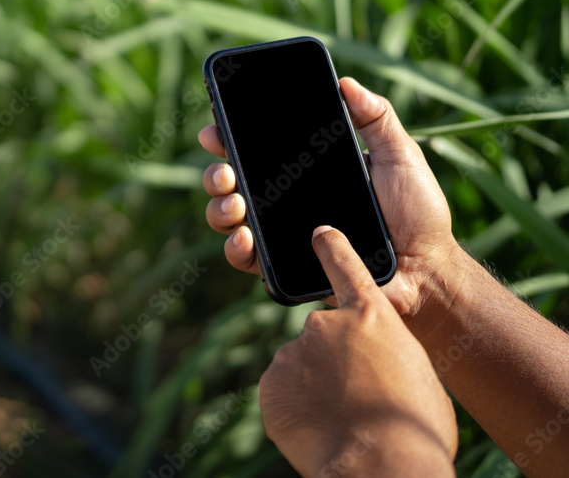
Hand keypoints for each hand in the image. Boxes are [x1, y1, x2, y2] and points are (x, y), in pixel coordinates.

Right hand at [199, 77, 460, 328]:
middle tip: (225, 173)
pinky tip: (244, 239)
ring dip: (219, 209)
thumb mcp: (401, 156)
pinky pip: (246, 260)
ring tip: (236, 204)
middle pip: (232, 184)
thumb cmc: (419, 214)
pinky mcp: (286, 269)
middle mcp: (287, 202)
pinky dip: (235, 249)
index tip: (215, 130)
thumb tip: (344, 83)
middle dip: (215, 175)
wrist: (427, 271)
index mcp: (306, 172)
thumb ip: (377, 118)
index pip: (257, 151)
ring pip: (229, 220)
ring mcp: (282, 236)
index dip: (228, 138)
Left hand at [258, 227, 457, 476]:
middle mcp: (325, 324)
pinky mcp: (271, 384)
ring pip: (302, 367)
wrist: (379, 466)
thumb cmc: (414, 428)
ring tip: (345, 419)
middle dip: (334, 363)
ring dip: (317, 388)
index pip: (345, 267)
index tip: (320, 234)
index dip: (332, 248)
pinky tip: (320, 430)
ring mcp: (293, 352)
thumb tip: (371, 359)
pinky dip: (298, 410)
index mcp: (371, 316)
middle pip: (323, 337)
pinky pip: (284, 393)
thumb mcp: (417, 374)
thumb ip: (386, 351)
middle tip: (358, 397)